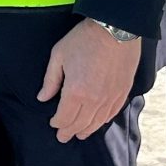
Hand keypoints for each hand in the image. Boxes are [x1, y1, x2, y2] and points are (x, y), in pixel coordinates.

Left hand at [39, 20, 140, 142]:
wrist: (115, 28)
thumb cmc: (84, 39)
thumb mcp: (59, 55)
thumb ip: (51, 80)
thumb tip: (43, 97)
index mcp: (75, 92)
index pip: (64, 118)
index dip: (57, 123)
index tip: (53, 123)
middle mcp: (94, 100)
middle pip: (80, 124)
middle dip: (69, 132)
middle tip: (63, 137)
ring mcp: (110, 97)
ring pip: (97, 122)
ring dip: (86, 130)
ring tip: (80, 134)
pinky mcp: (122, 92)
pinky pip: (112, 113)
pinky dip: (103, 121)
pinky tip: (98, 122)